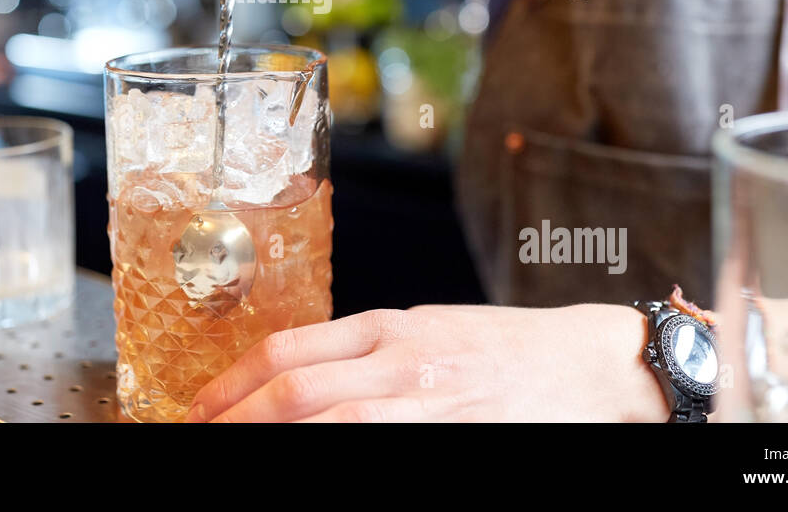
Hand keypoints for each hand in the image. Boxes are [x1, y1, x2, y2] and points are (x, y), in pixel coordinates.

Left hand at [186, 303, 667, 421]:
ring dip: (273, 437)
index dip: (234, 380)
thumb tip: (294, 376)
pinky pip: (378, 449)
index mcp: (390, 326)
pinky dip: (335, 454)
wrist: (587, 364)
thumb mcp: (427, 328)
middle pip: (297, 390)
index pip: (289, 348)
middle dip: (237, 418)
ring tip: (234, 449)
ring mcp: (429, 402)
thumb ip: (367, 348)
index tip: (201, 405)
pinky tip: (310, 461)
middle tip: (200, 434)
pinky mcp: (455, 433)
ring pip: (330, 424)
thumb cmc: (506, 345)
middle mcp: (403, 360)